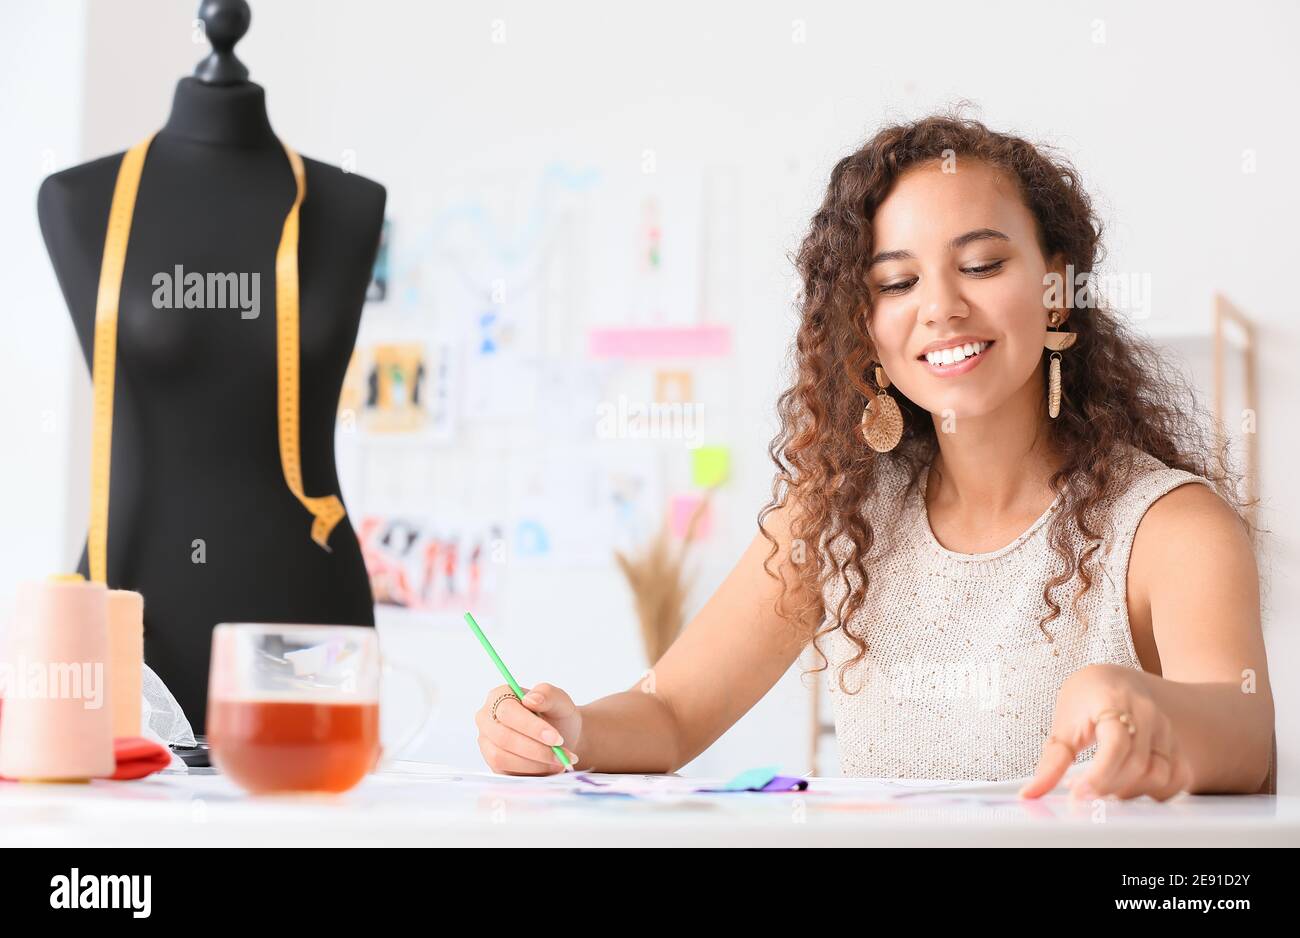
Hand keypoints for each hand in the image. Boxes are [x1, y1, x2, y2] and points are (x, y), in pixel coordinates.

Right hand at [474, 682, 582, 774]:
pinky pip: (506, 772)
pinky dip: (532, 772)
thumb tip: (530, 699)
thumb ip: (547, 694)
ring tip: (559, 761)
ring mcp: (486, 743)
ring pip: (502, 758)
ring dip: (535, 763)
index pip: (507, 711)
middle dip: (536, 749)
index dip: (531, 727)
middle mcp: (486, 719)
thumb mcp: (559, 700)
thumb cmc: (556, 715)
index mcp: (499, 697)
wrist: (560, 738)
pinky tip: (550, 767)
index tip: (556, 739)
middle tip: (562, 755)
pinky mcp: (493, 764)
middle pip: (503, 737)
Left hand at [1020, 663, 1191, 801]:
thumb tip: (1029, 793)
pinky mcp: (1176, 747)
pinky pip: (1178, 779)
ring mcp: (1165, 732)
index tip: (1078, 793)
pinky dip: (1157, 794)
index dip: (1099, 775)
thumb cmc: (1086, 700)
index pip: (1116, 745)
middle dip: (1108, 787)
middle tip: (1084, 793)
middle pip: (1137, 765)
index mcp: (1114, 703)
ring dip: (1131, 792)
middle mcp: (1147, 716)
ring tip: (1104, 790)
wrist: (1114, 681)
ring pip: (1160, 775)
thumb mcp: (1063, 724)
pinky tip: (1131, 791)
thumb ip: (1051, 762)